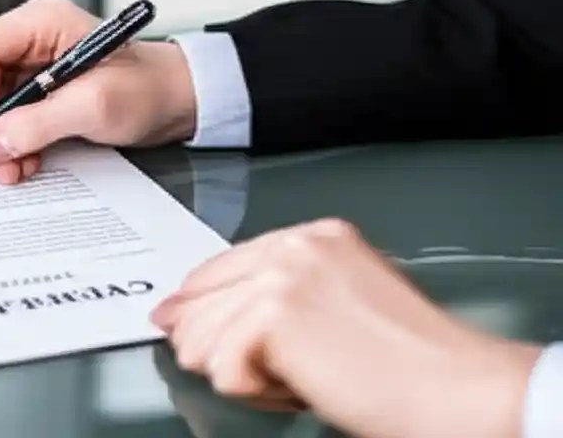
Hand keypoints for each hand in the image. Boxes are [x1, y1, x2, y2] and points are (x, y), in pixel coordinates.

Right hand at [0, 0, 196, 184]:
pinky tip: (24, 162)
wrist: (178, 102)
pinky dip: (12, 142)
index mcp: (42, 22)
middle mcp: (31, 38)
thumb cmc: (149, 89)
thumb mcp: (93, 107)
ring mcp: (33, 64)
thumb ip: (37, 124)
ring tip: (11, 169)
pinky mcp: (39, 90)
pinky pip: (8, 116)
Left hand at [151, 219, 541, 437]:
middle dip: (218, 349)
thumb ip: (272, 297)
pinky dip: (256, 393)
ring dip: (243, 375)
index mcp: (314, 237)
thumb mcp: (336, 306)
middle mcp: (294, 246)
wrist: (455, 388)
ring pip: (201, 338)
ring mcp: (281, 274)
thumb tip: (186, 317)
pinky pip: (221, 369)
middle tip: (274, 375)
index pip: (220, 268)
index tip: (173, 324)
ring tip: (300, 380)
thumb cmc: (410, 364)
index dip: (192, 306)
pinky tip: (303, 387)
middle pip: (198, 301)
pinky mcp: (273, 312)